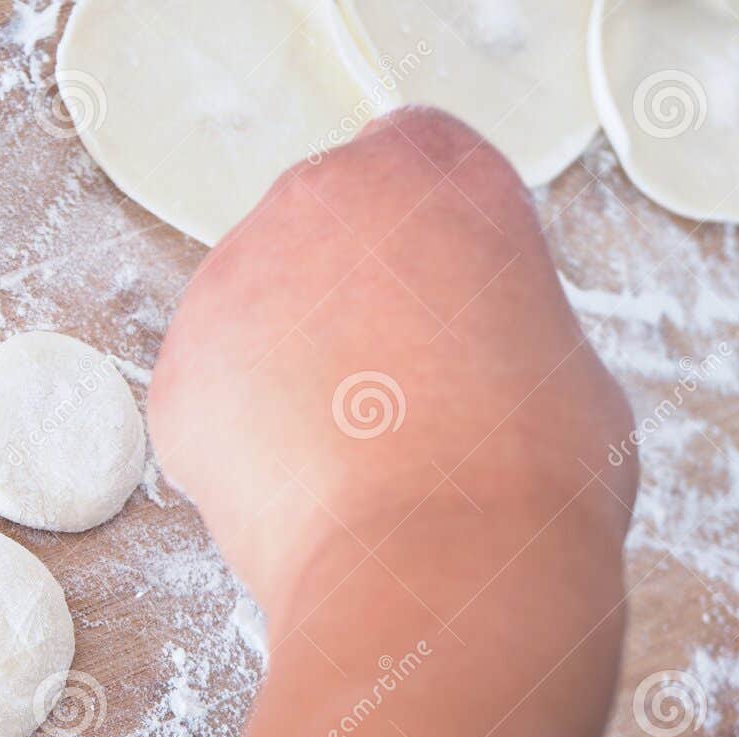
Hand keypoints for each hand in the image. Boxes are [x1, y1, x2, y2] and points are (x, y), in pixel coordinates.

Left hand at [147, 107, 636, 623]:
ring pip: (258, 314)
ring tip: (351, 459)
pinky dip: (240, 441)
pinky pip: (211, 394)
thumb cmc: (526, 479)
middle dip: (348, 306)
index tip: (434, 298)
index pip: (412, 164)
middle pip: (323, 236)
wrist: (443, 570)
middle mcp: (322, 200)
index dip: (426, 247)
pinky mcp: (180, 370)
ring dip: (289, 370)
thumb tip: (467, 359)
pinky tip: (299, 490)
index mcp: (434, 175)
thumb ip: (490, 317)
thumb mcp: (558, 356)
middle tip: (392, 395)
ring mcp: (234, 281)